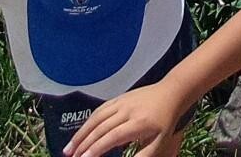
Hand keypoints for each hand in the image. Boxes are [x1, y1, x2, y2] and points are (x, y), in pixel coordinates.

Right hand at [63, 79, 179, 156]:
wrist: (171, 92)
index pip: (113, 137)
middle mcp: (127, 110)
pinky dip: (87, 122)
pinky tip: (80, 132)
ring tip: (69, 148)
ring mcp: (122, 102)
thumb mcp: (158, 143)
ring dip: (81, 133)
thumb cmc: (165, 122)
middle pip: (101, 127)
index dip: (97, 148)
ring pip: (97, 117)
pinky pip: (100, 109)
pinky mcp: (119, 97)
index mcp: (138, 123)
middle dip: (84, 143)